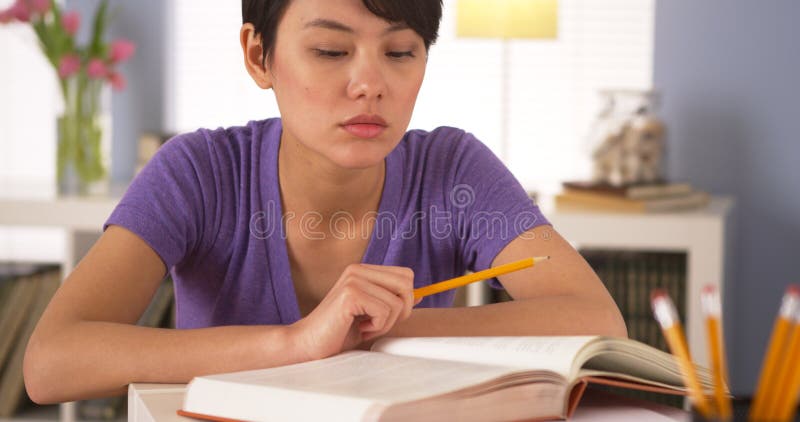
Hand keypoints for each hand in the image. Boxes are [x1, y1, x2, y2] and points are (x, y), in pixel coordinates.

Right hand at [289, 263, 418, 360]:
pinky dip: (376, 328)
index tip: (385, 315)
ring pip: (397, 303)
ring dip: (385, 323)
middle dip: (400, 311)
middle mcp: (358, 269)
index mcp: (363, 270)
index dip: (406, 299)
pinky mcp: (351, 294)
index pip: (406, 275)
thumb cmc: (339, 332)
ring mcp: (353, 279)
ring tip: (363, 327)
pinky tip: (358, 328)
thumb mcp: (372, 314)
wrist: (309, 345)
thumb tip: (420, 294)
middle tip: (377, 323)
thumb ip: (392, 301)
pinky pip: (385, 312)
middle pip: (407, 284)